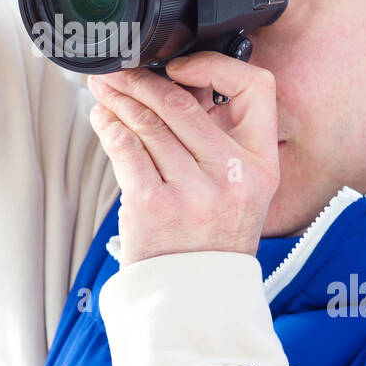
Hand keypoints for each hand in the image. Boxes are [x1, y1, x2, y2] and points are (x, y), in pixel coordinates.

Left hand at [86, 53, 280, 266]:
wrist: (194, 298)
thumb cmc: (211, 238)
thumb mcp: (238, 188)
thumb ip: (219, 138)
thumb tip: (172, 82)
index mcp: (262, 165)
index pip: (257, 88)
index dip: (216, 66)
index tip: (182, 68)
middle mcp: (233, 175)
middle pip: (181, 103)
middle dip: (141, 81)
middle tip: (120, 72)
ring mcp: (193, 191)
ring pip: (147, 124)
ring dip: (118, 100)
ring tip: (105, 92)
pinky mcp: (154, 205)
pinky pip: (126, 148)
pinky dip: (109, 127)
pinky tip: (103, 120)